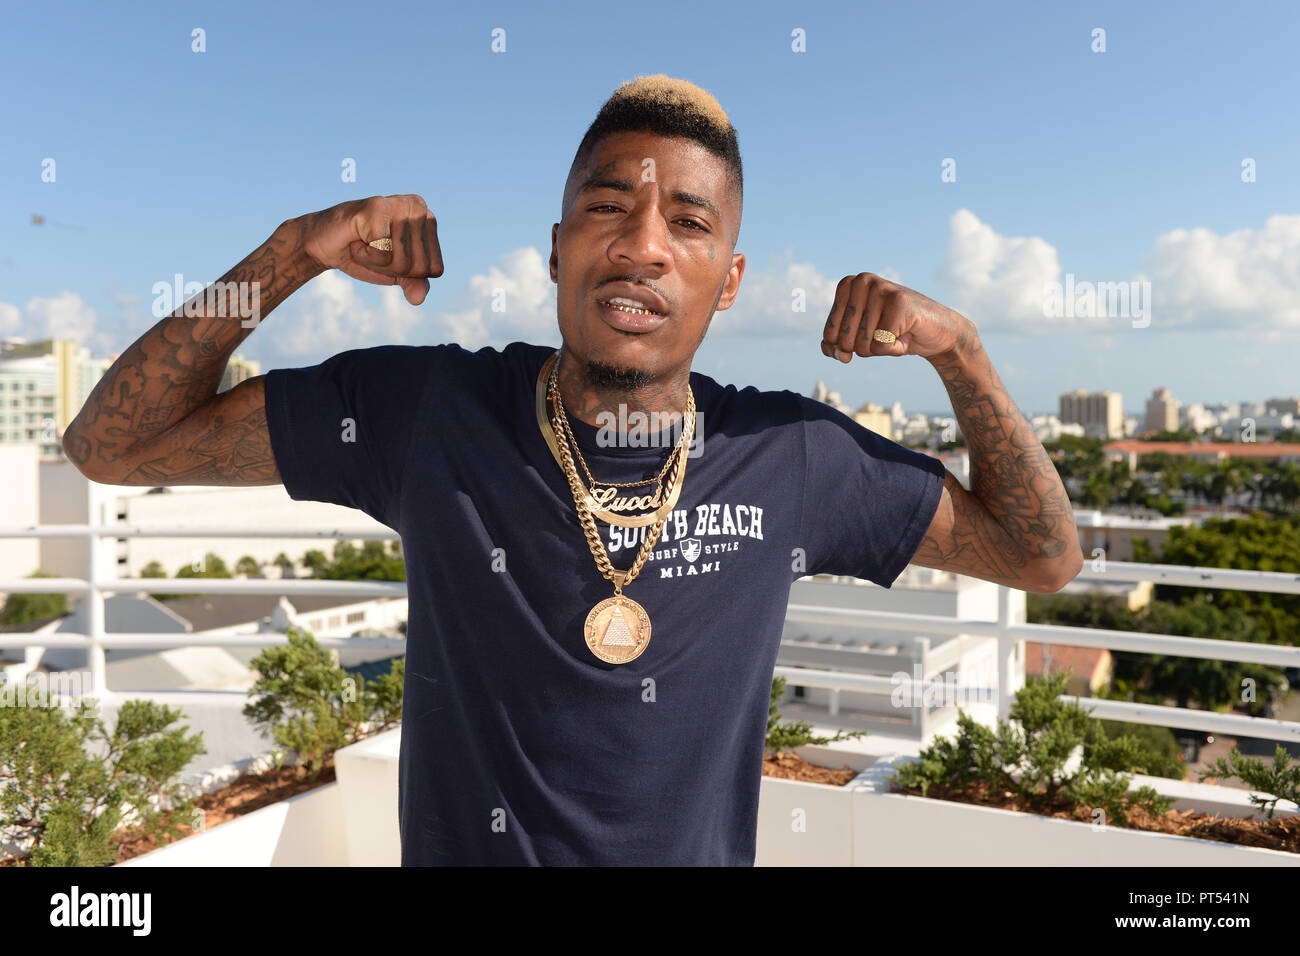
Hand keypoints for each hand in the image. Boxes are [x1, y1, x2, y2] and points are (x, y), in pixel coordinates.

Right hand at [299, 194, 443, 304]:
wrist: (325, 245)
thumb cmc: (365, 255)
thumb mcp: (396, 274)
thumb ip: (415, 284)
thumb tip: (419, 299)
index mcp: (428, 220)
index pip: (435, 269)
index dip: (408, 273)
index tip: (389, 255)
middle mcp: (418, 207)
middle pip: (419, 267)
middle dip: (392, 268)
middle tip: (374, 249)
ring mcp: (398, 204)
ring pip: (402, 261)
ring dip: (377, 261)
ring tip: (365, 243)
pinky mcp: (377, 207)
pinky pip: (383, 254)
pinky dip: (366, 256)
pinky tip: (356, 239)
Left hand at [821, 273, 972, 362]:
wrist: (937, 332)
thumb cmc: (894, 333)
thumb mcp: (859, 339)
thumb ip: (837, 345)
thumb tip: (837, 353)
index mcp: (848, 284)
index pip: (829, 334)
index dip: (847, 346)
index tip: (869, 333)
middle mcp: (863, 280)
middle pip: (845, 340)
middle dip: (866, 348)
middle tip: (885, 334)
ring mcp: (881, 288)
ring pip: (863, 345)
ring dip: (882, 348)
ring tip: (897, 332)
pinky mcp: (899, 302)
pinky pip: (881, 346)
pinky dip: (895, 349)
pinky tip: (906, 334)